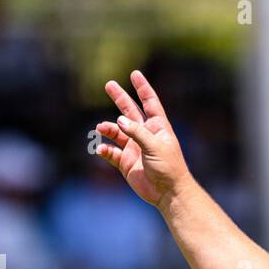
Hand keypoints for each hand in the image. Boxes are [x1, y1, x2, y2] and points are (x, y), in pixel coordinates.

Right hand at [96, 70, 190, 207]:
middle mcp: (145, 135)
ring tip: (100, 127)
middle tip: (109, 84)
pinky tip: (101, 149)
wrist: (168, 194)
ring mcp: (135, 148)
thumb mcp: (155, 146)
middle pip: (130, 112)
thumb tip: (119, 120)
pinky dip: (104, 149)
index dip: (143, 88)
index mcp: (157, 127)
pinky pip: (111, 152)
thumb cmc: (169, 168)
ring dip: (108, 128)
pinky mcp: (126, 163)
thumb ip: (137, 132)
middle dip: (120, 98)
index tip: (135, 74)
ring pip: (117, 132)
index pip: (150, 103)